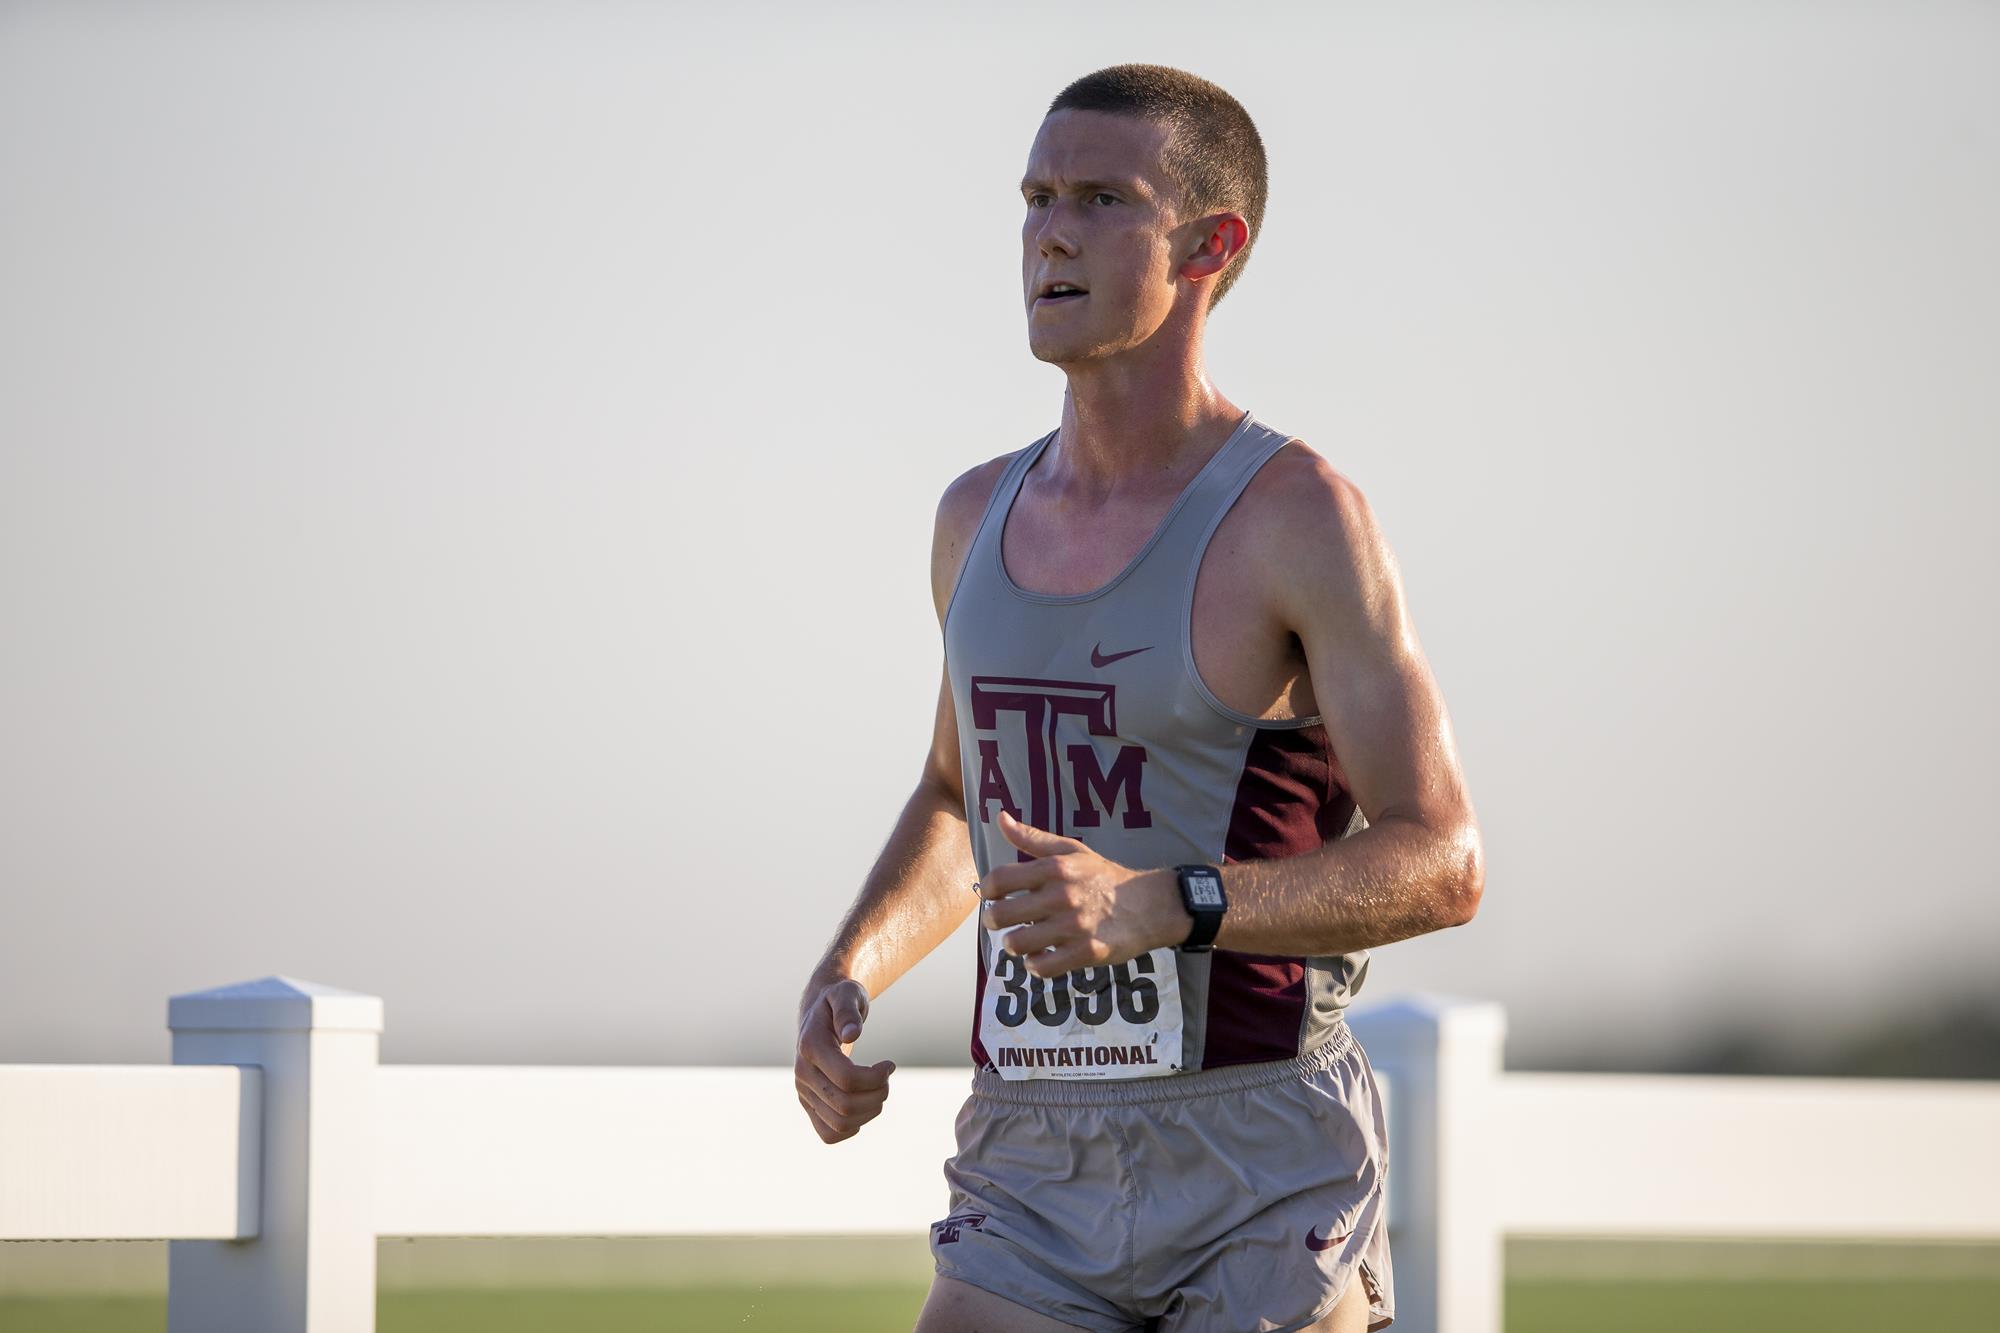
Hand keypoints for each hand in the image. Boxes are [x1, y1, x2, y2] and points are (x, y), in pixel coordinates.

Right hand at [793, 977, 895, 1143]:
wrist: (819, 1012)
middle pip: (845, 1106)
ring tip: (879, 1090)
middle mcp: (802, 1074)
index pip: (846, 1078)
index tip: (889, 1064)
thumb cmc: (838, 1000)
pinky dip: (854, 1127)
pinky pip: (830, 1134)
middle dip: (878, 1094)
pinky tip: (864, 1104)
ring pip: (839, 1125)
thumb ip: (848, 1011)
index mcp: (810, 1047)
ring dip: (869, 1111)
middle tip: (886, 1076)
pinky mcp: (809, 1105)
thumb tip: (852, 1033)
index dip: (876, 1077)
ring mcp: (804, 1093)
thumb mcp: (846, 994)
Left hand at [976, 809, 1193, 977]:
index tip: (991, 896)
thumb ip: (1033, 838)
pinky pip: (1042, 967)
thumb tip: (1001, 818)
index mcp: (1055, 868)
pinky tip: (1041, 957)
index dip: (987, 890)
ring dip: (1013, 945)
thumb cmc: (1104, 877)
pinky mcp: (1086, 952)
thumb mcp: (1072, 850)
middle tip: (999, 922)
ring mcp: (1073, 926)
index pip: (999, 879)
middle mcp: (1061, 896)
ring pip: (1017, 944)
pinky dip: (1035, 965)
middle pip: (1001, 915)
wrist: (1150, 905)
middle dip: (993, 921)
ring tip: (1021, 941)